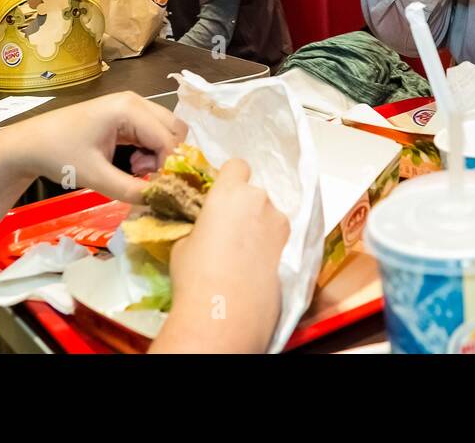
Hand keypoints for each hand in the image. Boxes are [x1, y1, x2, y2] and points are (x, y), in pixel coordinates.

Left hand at [0, 92, 186, 203]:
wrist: (30, 144)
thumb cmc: (59, 154)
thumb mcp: (95, 176)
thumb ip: (129, 189)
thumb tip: (159, 201)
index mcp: (129, 109)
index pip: (168, 139)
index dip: (169, 167)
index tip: (159, 189)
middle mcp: (136, 102)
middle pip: (175, 130)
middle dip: (167, 157)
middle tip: (145, 176)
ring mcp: (131, 106)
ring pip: (167, 131)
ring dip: (159, 154)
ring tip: (135, 169)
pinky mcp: (127, 116)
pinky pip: (153, 132)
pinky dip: (150, 150)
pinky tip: (132, 163)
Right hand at [154, 159, 288, 353]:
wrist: (224, 309)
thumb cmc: (196, 274)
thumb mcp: (185, 242)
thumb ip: (201, 225)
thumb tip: (206, 229)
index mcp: (229, 192)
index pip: (237, 166)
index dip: (230, 179)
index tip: (222, 196)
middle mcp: (259, 199)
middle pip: (254, 193)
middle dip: (245, 207)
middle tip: (229, 231)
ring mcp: (278, 221)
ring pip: (268, 214)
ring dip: (259, 225)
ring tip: (244, 254)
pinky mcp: (290, 246)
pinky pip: (277, 235)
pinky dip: (269, 244)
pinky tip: (256, 265)